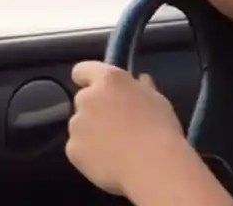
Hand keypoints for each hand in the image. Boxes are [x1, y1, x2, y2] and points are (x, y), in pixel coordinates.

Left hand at [67, 61, 185, 196]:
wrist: (151, 164)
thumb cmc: (160, 127)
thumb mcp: (157, 100)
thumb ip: (142, 88)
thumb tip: (139, 81)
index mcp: (109, 79)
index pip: (84, 69)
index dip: (89, 77)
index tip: (98, 86)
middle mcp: (87, 98)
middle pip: (84, 99)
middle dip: (95, 109)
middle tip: (116, 123)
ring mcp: (76, 124)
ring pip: (81, 125)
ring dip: (92, 131)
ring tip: (116, 146)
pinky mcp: (72, 149)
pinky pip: (78, 148)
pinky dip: (89, 153)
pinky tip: (109, 160)